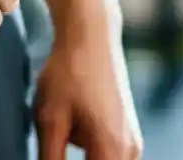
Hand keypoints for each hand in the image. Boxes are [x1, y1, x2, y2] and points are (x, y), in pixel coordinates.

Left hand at [35, 21, 142, 159]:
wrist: (91, 36)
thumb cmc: (68, 74)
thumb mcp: (50, 120)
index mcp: (112, 151)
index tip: (52, 158)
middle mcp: (131, 152)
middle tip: (52, 150)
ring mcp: (133, 143)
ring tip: (59, 136)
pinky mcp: (128, 133)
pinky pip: (108, 158)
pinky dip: (90, 156)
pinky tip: (68, 136)